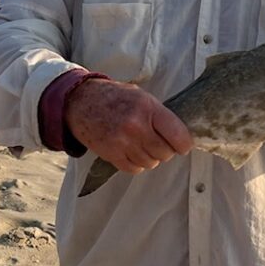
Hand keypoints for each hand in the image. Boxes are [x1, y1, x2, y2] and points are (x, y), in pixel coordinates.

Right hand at [65, 78, 192, 174]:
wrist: (81, 102)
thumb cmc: (115, 97)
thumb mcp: (141, 96)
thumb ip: (159, 115)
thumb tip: (180, 136)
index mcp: (147, 108)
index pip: (178, 136)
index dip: (184, 144)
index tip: (183, 146)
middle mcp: (136, 126)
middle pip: (165, 153)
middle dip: (166, 150)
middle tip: (158, 142)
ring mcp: (122, 142)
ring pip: (151, 163)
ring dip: (150, 157)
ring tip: (142, 144)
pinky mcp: (111, 154)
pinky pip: (134, 169)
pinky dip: (137, 164)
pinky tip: (132, 151)